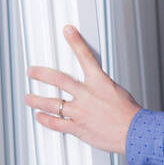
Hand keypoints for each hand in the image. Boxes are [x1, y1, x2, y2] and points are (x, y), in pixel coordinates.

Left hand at [24, 24, 141, 153]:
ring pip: (52, 103)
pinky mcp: (78, 128)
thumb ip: (101, 88)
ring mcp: (80, 111)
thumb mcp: (118, 92)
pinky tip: (39, 117)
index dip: (76, 42)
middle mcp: (87, 95)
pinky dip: (45, 120)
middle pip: (59, 80)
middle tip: (32, 71)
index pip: (86, 57)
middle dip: (41, 74)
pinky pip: (56, 123)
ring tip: (28, 98)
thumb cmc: (129, 114)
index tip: (68, 32)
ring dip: (36, 100)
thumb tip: (95, 87)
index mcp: (100, 83)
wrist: (135, 132)